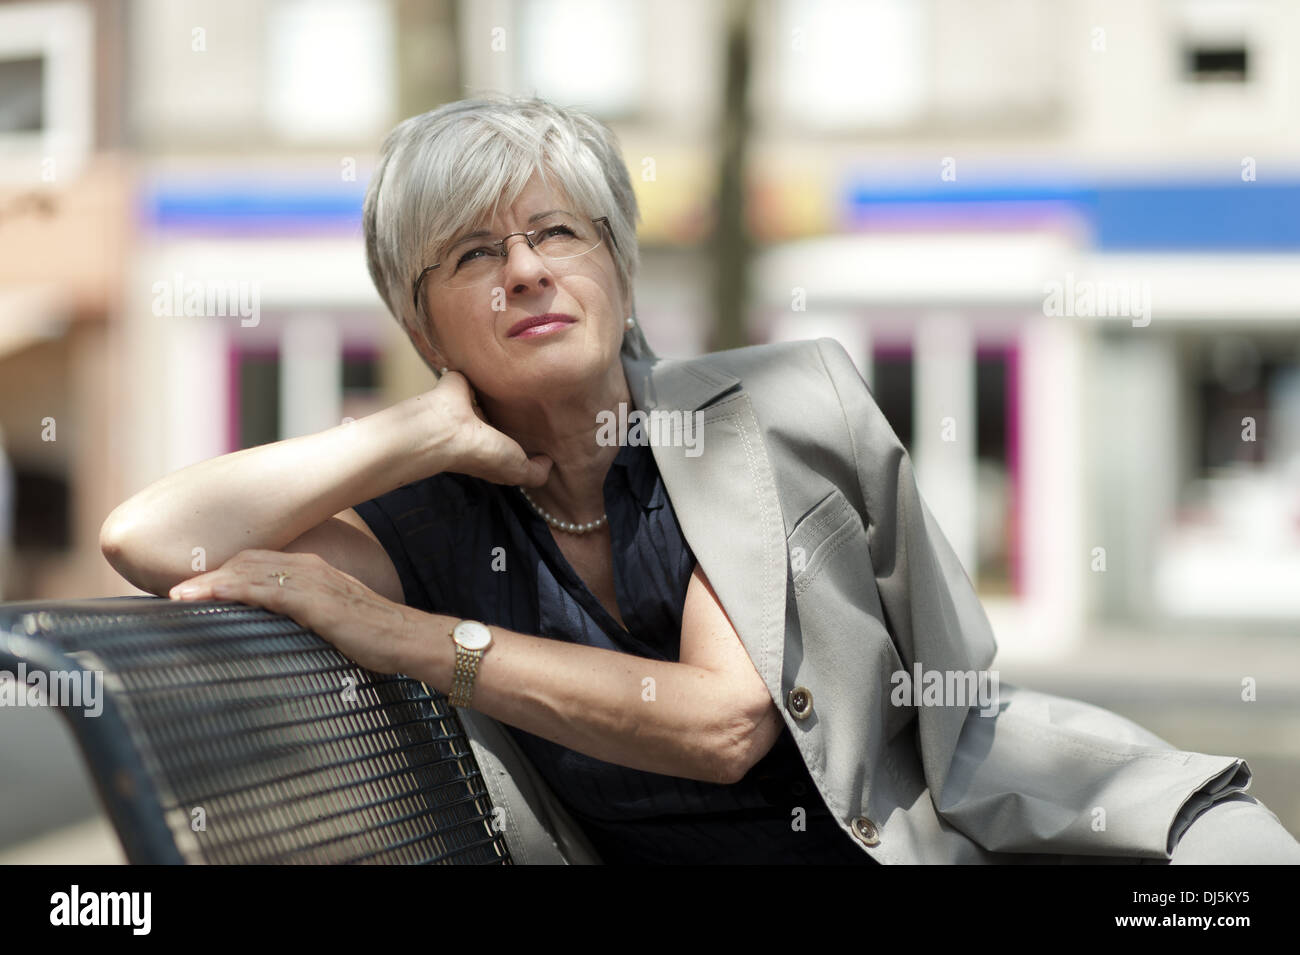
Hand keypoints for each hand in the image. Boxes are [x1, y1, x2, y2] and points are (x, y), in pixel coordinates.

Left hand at [168, 550, 416, 674]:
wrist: (409, 639)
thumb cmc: (376, 637)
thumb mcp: (334, 623)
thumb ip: (307, 620)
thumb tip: (283, 636)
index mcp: (313, 572)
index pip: (257, 563)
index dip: (224, 574)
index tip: (194, 590)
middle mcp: (309, 568)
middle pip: (246, 562)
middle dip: (209, 575)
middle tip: (174, 594)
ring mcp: (311, 581)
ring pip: (248, 572)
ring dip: (210, 582)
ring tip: (178, 596)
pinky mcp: (313, 600)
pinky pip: (264, 590)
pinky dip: (232, 590)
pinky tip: (209, 596)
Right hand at [416, 370, 552, 487]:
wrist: (447, 427)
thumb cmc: (481, 452)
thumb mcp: (517, 471)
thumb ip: (535, 473)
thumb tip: (548, 461)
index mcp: (492, 448)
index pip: (511, 442)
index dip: (527, 437)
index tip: (552, 429)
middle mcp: (481, 427)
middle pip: (504, 417)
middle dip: (522, 410)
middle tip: (549, 397)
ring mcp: (470, 404)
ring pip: (493, 394)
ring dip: (505, 386)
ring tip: (530, 375)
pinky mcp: (461, 383)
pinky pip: (476, 371)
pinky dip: (486, 364)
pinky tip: (504, 358)